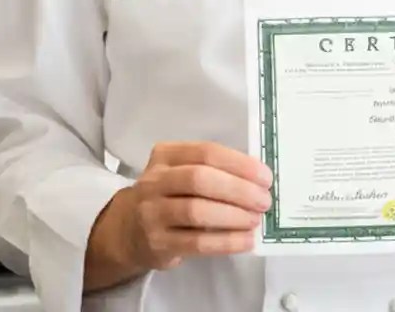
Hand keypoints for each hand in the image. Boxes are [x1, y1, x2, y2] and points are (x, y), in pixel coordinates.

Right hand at [85, 142, 271, 289]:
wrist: (128, 231)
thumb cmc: (168, 196)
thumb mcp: (181, 173)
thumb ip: (214, 171)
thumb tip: (259, 181)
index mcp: (166, 155)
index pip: (206, 152)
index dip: (240, 164)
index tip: (266, 177)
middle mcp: (154, 181)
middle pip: (200, 179)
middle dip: (238, 190)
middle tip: (264, 201)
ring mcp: (152, 212)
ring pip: (196, 211)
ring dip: (233, 216)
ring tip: (255, 220)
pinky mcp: (157, 243)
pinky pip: (196, 242)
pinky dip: (225, 241)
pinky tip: (245, 241)